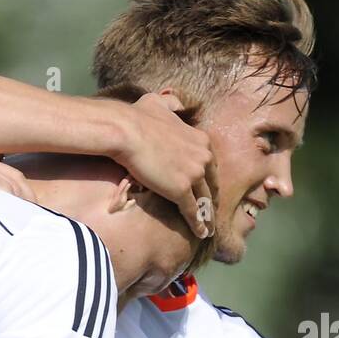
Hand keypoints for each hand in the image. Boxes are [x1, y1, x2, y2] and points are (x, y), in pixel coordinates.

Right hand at [112, 92, 214, 238]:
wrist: (126, 131)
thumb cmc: (137, 117)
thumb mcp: (158, 104)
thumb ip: (171, 104)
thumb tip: (173, 103)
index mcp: (200, 139)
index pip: (210, 164)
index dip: (208, 179)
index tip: (208, 189)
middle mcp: (203, 157)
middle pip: (211, 184)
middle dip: (212, 199)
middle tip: (212, 212)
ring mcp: (194, 174)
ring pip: (205, 200)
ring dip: (209, 216)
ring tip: (210, 228)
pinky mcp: (182, 190)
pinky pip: (193, 211)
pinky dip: (199, 224)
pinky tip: (202, 234)